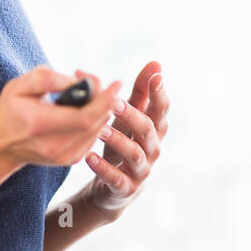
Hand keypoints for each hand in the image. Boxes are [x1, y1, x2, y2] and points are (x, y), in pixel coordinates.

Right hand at [0, 65, 122, 169]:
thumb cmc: (9, 109)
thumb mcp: (19, 86)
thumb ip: (48, 79)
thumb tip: (76, 80)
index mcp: (39, 125)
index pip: (84, 117)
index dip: (105, 101)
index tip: (117, 83)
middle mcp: (53, 147)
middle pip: (95, 123)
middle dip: (104, 100)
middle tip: (100, 83)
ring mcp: (63, 157)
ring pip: (97, 130)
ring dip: (101, 109)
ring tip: (89, 93)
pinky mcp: (69, 160)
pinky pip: (93, 136)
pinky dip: (95, 121)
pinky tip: (84, 109)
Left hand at [78, 60, 168, 220]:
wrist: (114, 187)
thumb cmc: (124, 143)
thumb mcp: (131, 117)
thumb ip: (141, 91)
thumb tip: (156, 62)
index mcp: (155, 128)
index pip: (162, 108)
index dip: (160, 92)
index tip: (156, 74)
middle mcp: (153, 148)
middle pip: (148, 129)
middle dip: (132, 114)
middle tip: (113, 101)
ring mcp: (141, 169)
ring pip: (134, 153)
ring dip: (118, 140)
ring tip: (99, 129)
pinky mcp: (126, 187)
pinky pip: (117, 178)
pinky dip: (103, 168)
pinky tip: (88, 157)